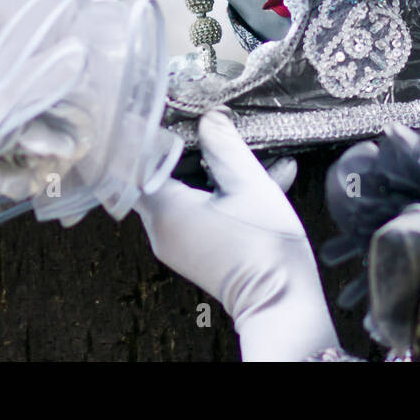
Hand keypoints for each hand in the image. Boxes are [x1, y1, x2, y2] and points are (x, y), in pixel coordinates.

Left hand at [133, 108, 337, 360]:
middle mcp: (161, 230)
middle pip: (159, 177)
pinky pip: (193, 213)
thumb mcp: (249, 184)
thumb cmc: (264, 247)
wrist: (280, 302)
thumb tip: (211, 118)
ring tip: (239, 156)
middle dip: (185, 153)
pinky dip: (213, 196)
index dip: (151, 137)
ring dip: (205, 174)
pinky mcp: (193, 253)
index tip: (163, 117)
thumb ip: (225, 146)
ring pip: (179, 195)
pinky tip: (250, 183)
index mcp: (166, 210)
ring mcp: (175, 244)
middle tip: (206, 131)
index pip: (138, 164)